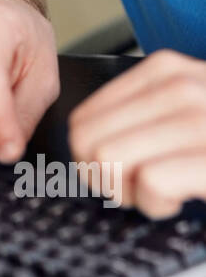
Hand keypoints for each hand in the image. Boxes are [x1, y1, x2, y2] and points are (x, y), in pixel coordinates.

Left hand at [68, 49, 205, 217]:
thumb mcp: (185, 111)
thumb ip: (141, 116)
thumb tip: (83, 142)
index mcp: (167, 72)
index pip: (82, 117)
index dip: (92, 156)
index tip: (123, 170)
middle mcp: (182, 88)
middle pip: (87, 141)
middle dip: (105, 176)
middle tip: (143, 185)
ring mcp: (201, 120)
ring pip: (108, 160)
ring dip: (130, 191)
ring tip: (165, 190)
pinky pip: (149, 184)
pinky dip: (157, 204)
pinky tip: (180, 199)